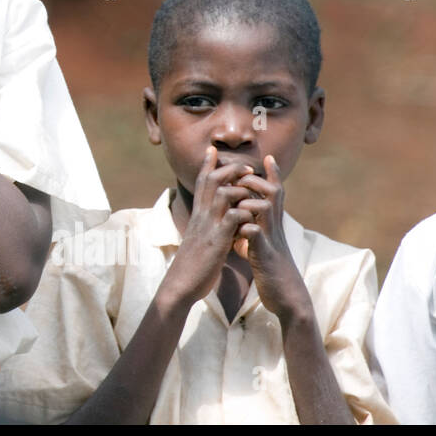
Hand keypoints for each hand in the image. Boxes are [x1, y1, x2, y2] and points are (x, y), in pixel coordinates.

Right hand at [161, 147, 254, 305]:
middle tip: (245, 167)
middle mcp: (201, 216)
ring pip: (223, 194)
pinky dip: (246, 211)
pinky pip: (234, 217)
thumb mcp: (198, 239)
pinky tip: (254, 213)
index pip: (200, 183)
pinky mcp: (218, 241)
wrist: (181, 284)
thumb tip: (214, 220)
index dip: (206, 165)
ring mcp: (209, 227)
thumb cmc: (192, 265)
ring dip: (240, 187)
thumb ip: (207, 226)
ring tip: (253, 187)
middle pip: (211, 181)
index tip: (213, 150)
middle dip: (228, 169)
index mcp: (197, 215)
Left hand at [237, 155, 310, 323]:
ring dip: (252, 200)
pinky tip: (239, 225)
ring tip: (240, 195)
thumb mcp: (262, 246)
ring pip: (267, 211)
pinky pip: (257, 237)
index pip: (274, 193)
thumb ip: (254, 231)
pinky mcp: (265, 256)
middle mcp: (275, 228)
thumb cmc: (272, 271)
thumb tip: (244, 223)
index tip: (267, 155)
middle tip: (244, 173)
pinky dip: (248, 228)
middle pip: (274, 194)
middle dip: (259, 180)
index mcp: (272, 224)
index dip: (271, 175)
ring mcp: (271, 241)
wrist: (287, 298)